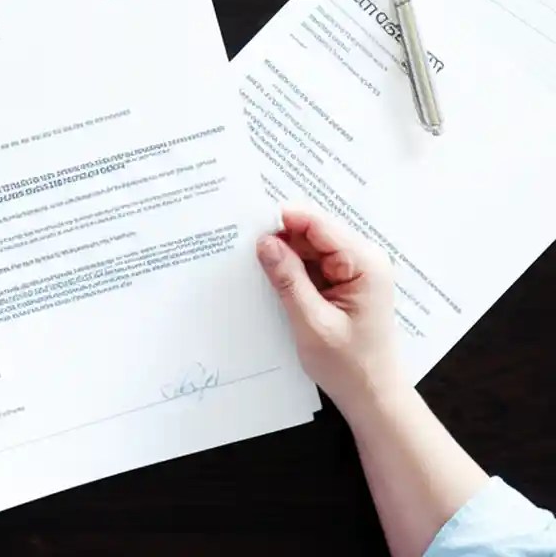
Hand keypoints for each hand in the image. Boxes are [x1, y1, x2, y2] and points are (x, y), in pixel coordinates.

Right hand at [256, 204, 403, 414]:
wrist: (372, 394)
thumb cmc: (348, 365)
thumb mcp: (312, 322)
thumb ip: (288, 279)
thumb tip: (264, 242)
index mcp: (365, 264)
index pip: (319, 225)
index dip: (284, 220)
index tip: (248, 225)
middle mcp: (363, 259)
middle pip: (313, 232)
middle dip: (280, 236)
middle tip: (243, 245)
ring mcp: (354, 270)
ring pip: (309, 247)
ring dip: (283, 253)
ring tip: (252, 263)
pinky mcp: (344, 282)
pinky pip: (312, 263)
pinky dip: (291, 268)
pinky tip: (271, 277)